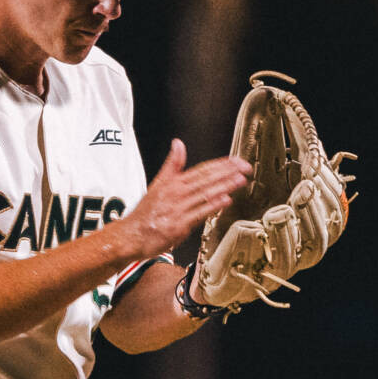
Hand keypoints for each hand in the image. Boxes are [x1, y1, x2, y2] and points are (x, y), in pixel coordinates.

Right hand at [112, 140, 250, 261]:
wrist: (132, 235)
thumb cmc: (147, 213)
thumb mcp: (158, 183)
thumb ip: (172, 164)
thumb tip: (178, 143)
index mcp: (173, 183)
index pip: (201, 169)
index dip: (220, 164)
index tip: (236, 160)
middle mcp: (177, 193)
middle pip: (206, 179)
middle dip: (227, 172)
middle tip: (245, 167)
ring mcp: (178, 209)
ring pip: (205, 194)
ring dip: (224, 186)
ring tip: (240, 180)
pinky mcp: (179, 225)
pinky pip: (199, 212)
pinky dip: (213, 205)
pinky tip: (226, 200)